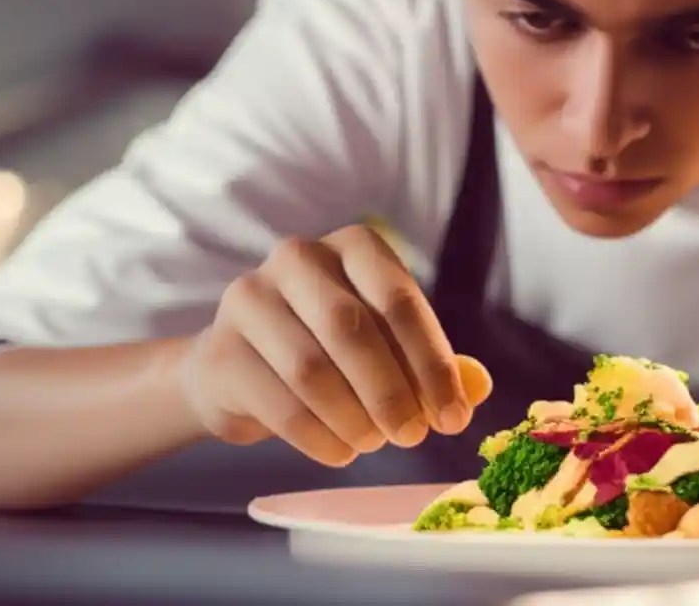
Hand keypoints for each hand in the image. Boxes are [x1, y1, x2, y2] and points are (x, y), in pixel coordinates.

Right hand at [178, 224, 491, 466]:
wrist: (240, 370)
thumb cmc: (331, 351)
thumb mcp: (388, 347)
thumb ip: (432, 363)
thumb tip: (476, 388)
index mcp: (352, 246)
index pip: (398, 299)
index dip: (432, 363)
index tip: (454, 416)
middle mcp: (297, 257)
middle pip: (351, 329)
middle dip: (391, 392)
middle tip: (413, 436)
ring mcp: (250, 298)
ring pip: (311, 368)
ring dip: (354, 418)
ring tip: (374, 443)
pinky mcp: (221, 349)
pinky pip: (278, 402)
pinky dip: (319, 437)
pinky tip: (340, 452)